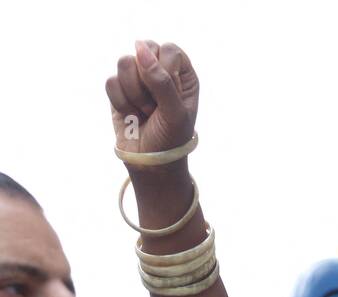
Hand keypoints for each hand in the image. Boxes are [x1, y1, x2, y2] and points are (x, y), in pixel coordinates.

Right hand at [107, 40, 197, 157]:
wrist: (150, 164)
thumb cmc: (171, 140)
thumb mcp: (174, 114)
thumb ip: (162, 81)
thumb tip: (140, 47)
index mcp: (182, 73)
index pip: (168, 50)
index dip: (164, 71)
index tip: (168, 96)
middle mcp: (160, 70)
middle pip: (144, 50)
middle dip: (147, 83)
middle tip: (155, 108)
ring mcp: (137, 77)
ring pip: (124, 63)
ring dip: (134, 94)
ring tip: (144, 112)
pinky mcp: (118, 88)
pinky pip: (111, 81)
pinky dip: (121, 102)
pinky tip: (131, 115)